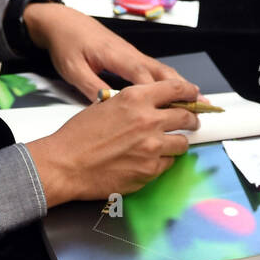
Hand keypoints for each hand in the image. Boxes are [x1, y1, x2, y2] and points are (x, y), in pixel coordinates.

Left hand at [23, 1, 198, 101]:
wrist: (63, 22)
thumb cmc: (67, 43)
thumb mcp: (73, 69)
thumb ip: (90, 87)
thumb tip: (107, 107)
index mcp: (116, 55)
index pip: (142, 75)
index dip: (159, 92)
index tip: (173, 109)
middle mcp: (129, 53)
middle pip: (161, 71)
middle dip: (182, 88)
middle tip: (200, 104)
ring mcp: (132, 54)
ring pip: (161, 70)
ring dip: (180, 85)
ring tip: (198, 101)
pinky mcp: (130, 56)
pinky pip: (154, 70)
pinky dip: (169, 82)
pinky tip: (176, 94)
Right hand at [27, 78, 200, 203]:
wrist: (65, 164)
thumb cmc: (79, 136)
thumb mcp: (106, 104)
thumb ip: (133, 101)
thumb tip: (152, 104)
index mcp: (136, 98)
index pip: (176, 89)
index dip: (189, 91)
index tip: (194, 95)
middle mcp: (148, 120)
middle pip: (186, 117)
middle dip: (190, 119)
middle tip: (190, 122)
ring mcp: (152, 147)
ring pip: (182, 144)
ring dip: (176, 143)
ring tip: (166, 144)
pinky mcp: (150, 170)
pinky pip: (168, 164)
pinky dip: (162, 162)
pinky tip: (148, 160)